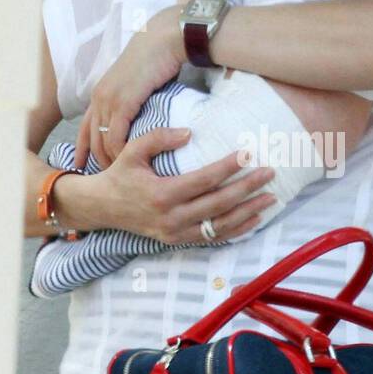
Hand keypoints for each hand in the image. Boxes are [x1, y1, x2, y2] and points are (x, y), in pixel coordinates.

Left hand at [74, 6, 183, 168]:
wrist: (164, 39)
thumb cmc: (157, 58)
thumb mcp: (138, 82)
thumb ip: (134, 99)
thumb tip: (141, 114)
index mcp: (101, 92)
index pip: (86, 128)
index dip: (83, 149)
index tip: (82, 167)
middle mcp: (99, 97)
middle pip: (91, 139)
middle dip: (96, 162)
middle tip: (106, 181)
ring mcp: (109, 99)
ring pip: (102, 142)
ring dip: (110, 162)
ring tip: (120, 179)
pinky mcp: (122, 102)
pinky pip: (116, 136)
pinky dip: (120, 153)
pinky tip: (129, 165)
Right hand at [91, 127, 276, 244]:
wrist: (102, 207)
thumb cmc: (120, 174)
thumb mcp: (132, 150)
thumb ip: (159, 137)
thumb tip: (190, 132)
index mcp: (161, 193)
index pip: (204, 179)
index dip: (228, 167)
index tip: (248, 154)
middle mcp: (171, 217)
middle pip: (219, 203)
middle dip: (247, 188)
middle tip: (269, 173)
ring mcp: (176, 233)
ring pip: (220, 224)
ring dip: (248, 211)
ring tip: (270, 197)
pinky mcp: (178, 241)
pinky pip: (213, 237)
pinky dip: (236, 229)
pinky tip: (254, 218)